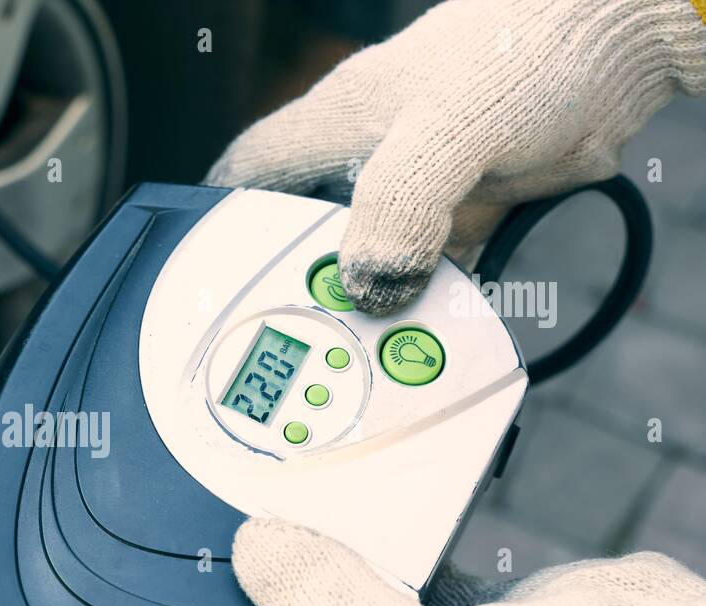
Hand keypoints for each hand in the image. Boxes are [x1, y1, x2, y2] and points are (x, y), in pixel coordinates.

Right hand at [204, 0, 705, 313]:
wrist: (619, 44)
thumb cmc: (524, 55)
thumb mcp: (446, 132)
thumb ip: (399, 206)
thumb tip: (370, 285)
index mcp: (335, 122)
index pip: (249, 170)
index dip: (218, 218)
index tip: (199, 271)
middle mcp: (367, 153)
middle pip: (309, 230)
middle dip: (303, 284)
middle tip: (298, 336)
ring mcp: (419, 181)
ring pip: (374, 256)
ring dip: (373, 300)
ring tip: (366, 347)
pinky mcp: (467, 202)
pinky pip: (435, 263)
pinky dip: (434, 294)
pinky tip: (436, 323)